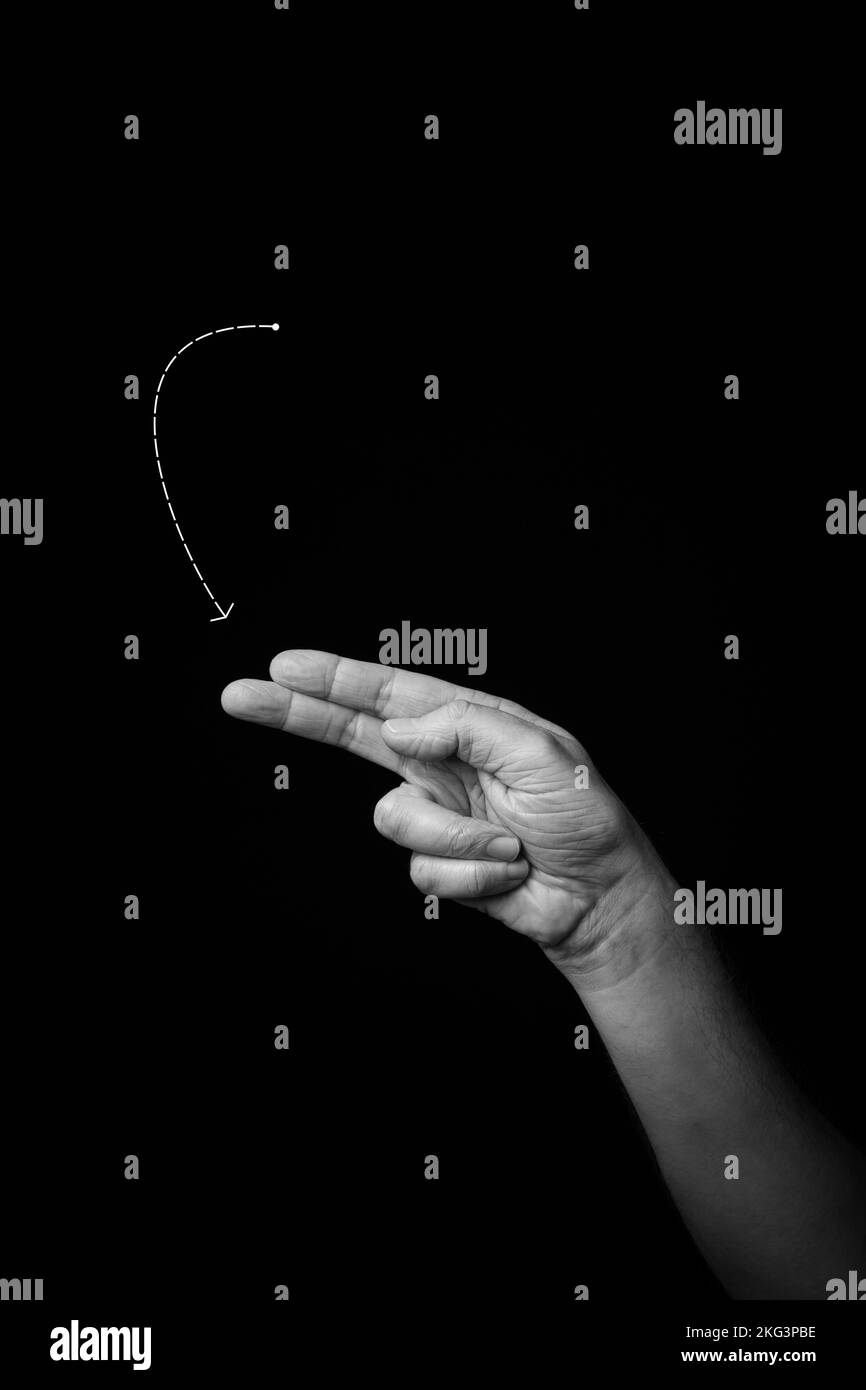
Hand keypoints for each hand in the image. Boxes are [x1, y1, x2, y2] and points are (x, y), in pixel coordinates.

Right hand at [221, 651, 673, 988]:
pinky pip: (421, 867)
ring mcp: (436, 815)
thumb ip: (465, 727)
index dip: (334, 680)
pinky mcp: (438, 863)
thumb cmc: (586, 818)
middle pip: (351, 735)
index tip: (283, 667)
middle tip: (240, 694)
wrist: (601, 900)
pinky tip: (507, 870)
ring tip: (510, 841)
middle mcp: (442, 764)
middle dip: (298, 715)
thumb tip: (395, 729)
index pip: (388, 695)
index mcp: (467, 724)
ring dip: (457, 835)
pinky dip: (470, 871)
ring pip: (393, 818)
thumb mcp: (541, 753)